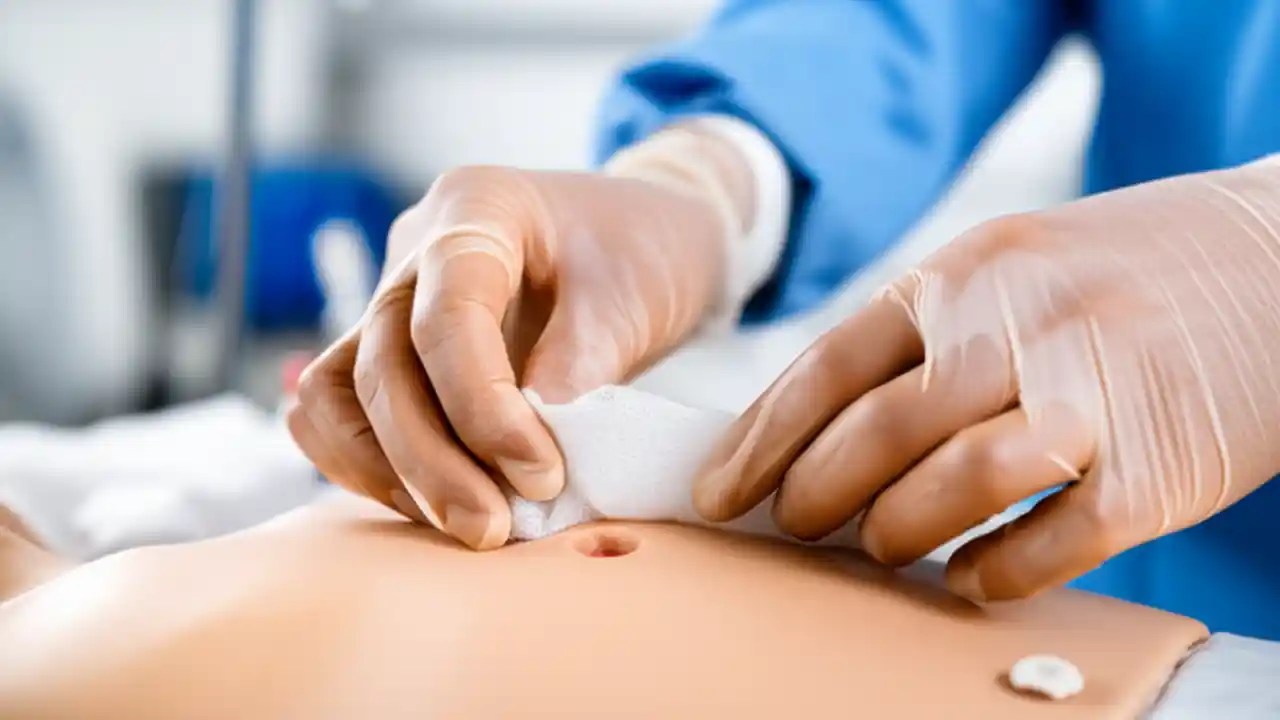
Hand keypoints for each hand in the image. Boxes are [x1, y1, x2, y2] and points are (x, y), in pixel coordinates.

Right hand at [288, 150, 742, 548]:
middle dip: (430, 461)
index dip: (482, 406)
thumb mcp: (633, 298)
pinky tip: (441, 506)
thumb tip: (524, 460)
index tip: (541, 475)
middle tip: (494, 529)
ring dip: (392, 473)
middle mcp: (413, 254)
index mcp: (477, 211)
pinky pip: (340, 417)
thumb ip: (579, 367)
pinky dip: (377, 470)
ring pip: (337, 395)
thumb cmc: (644, 253)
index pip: (446, 314)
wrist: (644, 236)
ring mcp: (391, 303)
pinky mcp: (391, 355)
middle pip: (379, 363)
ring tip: (470, 524)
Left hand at [693, 156, 1279, 599]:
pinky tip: (970, 577)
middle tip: (793, 526)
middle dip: (815, 492)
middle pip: (880, 429)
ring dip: (899, 530)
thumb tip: (820, 431)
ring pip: (959, 482)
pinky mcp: (1159, 463)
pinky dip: (997, 571)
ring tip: (880, 548)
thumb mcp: (1010, 267)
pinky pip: (1057, 536)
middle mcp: (1022, 322)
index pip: (832, 363)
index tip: (720, 492)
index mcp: (967, 272)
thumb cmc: (1119, 276)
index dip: (763, 439)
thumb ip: (925, 336)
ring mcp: (1093, 389)